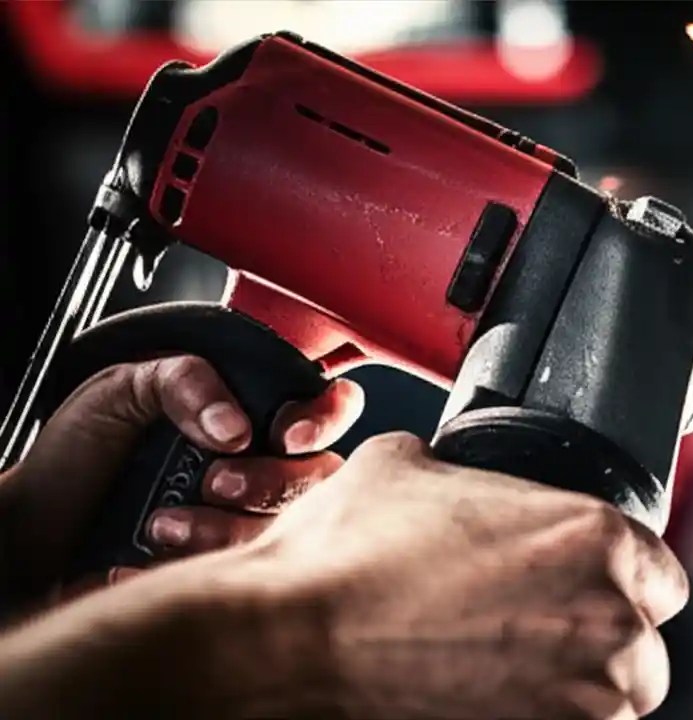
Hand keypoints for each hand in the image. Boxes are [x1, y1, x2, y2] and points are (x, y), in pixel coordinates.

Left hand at [0, 355, 362, 603]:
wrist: (31, 526)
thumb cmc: (77, 453)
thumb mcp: (123, 387)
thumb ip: (184, 378)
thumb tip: (237, 425)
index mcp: (248, 414)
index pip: (324, 410)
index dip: (322, 420)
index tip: (286, 436)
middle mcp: (259, 468)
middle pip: (318, 476)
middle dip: (272, 482)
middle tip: (215, 481)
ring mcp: (248, 522)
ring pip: (288, 533)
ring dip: (229, 530)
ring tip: (164, 524)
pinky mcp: (228, 572)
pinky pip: (246, 579)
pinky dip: (197, 567)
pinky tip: (150, 556)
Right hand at [236, 433, 688, 718]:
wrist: (284, 643)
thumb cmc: (342, 560)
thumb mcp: (409, 467)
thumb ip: (469, 474)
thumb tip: (457, 479)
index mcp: (596, 537)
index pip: (661, 571)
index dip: (620, 579)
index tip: (584, 587)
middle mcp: (608, 619)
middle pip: (645, 643)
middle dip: (602, 638)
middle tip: (539, 634)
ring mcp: (584, 699)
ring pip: (618, 701)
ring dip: (579, 688)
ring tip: (512, 674)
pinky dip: (542, 718)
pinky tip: (494, 703)